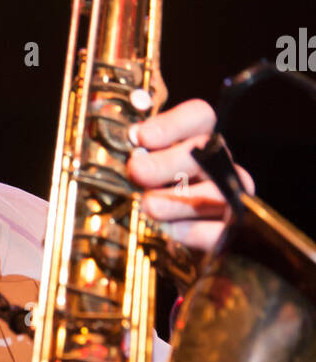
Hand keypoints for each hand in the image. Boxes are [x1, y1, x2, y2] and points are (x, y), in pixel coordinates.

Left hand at [126, 97, 254, 254]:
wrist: (153, 245)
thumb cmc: (140, 198)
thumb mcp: (133, 171)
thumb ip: (134, 150)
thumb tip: (132, 130)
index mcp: (196, 141)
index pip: (199, 116)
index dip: (172, 123)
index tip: (140, 136)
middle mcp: (219, 165)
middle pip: (208, 152)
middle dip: (169, 162)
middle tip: (137, 171)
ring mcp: (229, 198)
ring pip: (218, 192)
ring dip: (179, 199)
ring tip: (148, 205)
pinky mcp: (228, 234)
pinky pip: (220, 231)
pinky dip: (194, 231)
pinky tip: (168, 230)